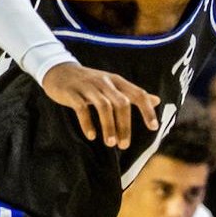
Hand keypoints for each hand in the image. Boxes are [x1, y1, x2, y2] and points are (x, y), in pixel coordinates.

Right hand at [41, 62, 159, 148]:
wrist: (59, 70)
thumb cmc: (91, 82)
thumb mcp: (113, 85)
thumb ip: (133, 93)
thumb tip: (157, 100)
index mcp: (117, 81)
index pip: (138, 94)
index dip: (147, 110)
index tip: (153, 128)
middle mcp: (105, 82)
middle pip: (121, 103)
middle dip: (125, 126)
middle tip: (124, 145)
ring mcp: (88, 86)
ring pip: (103, 106)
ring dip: (109, 127)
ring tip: (110, 143)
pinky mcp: (72, 92)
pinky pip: (81, 108)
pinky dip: (87, 123)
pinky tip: (91, 136)